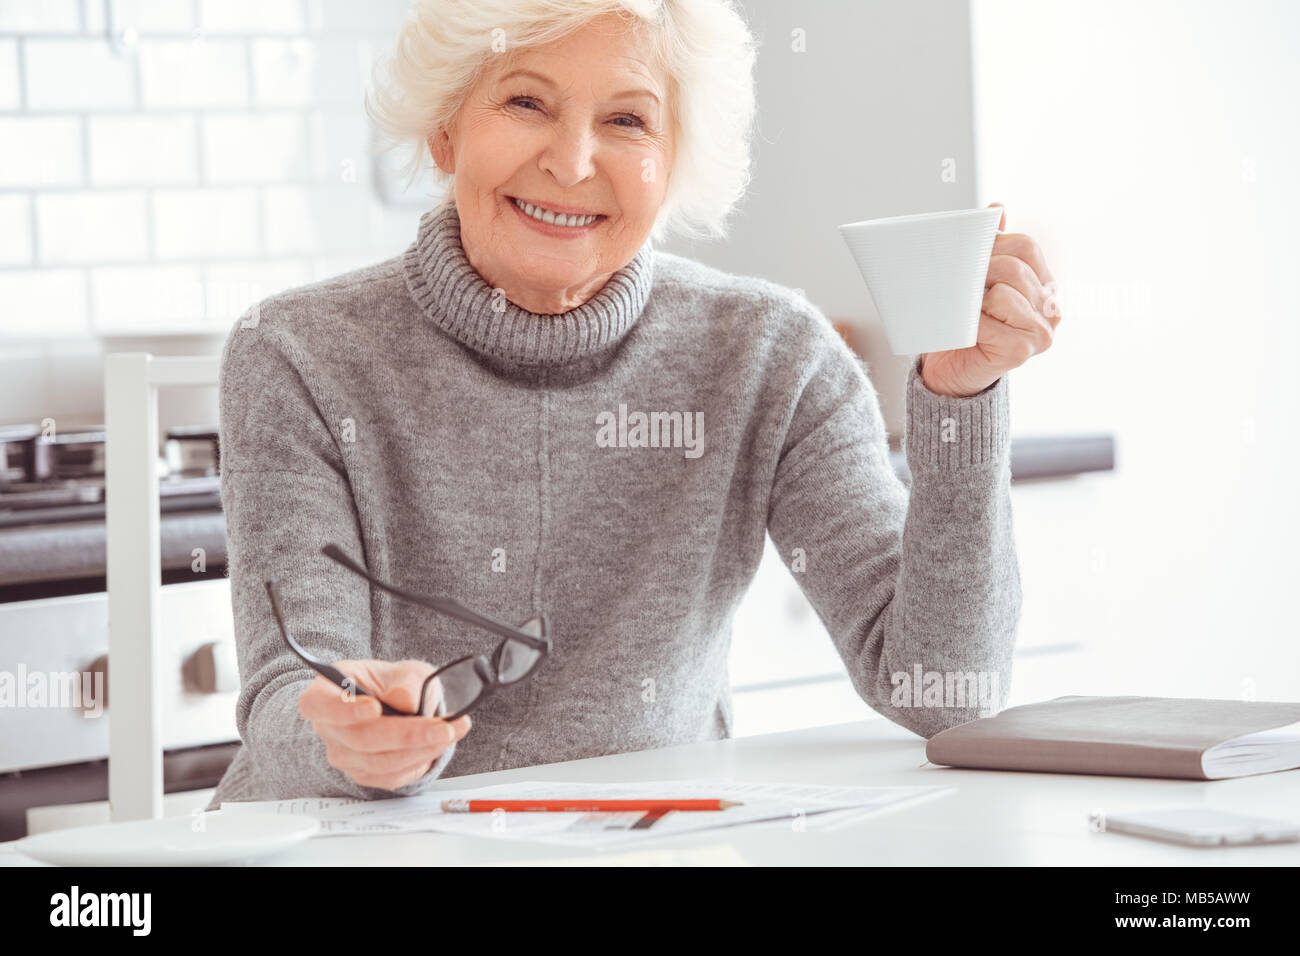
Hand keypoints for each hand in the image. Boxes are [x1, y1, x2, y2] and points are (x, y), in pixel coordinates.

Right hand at [298, 659, 471, 789]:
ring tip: (452, 731)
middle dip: (407, 734)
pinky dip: (420, 761)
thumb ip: (405, 681)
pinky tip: (439, 744)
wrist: (400, 705)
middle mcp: (328, 728)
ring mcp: (343, 756)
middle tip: (444, 726)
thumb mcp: (404, 670)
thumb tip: (405, 701)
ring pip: (380, 762)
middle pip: (360, 739)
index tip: (374, 707)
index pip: (318, 705)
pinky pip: (392, 776)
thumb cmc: (392, 683)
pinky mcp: (364, 774)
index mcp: (324, 693)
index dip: (342, 710)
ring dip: (421, 749)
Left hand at [919, 202, 1061, 396]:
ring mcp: (1041, 331)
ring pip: (1003, 290)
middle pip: (1013, 266)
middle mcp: (1050, 307)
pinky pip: (989, 320)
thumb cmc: (964, 323)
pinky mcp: (1022, 350)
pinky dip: (970, 322)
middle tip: (962, 288)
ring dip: (974, 300)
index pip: (1025, 246)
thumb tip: (998, 209)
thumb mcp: (977, 279)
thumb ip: (990, 246)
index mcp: (1044, 283)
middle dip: (979, 272)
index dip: (992, 246)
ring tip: (967, 312)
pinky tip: (968, 333)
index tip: (971, 260)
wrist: (949, 369)